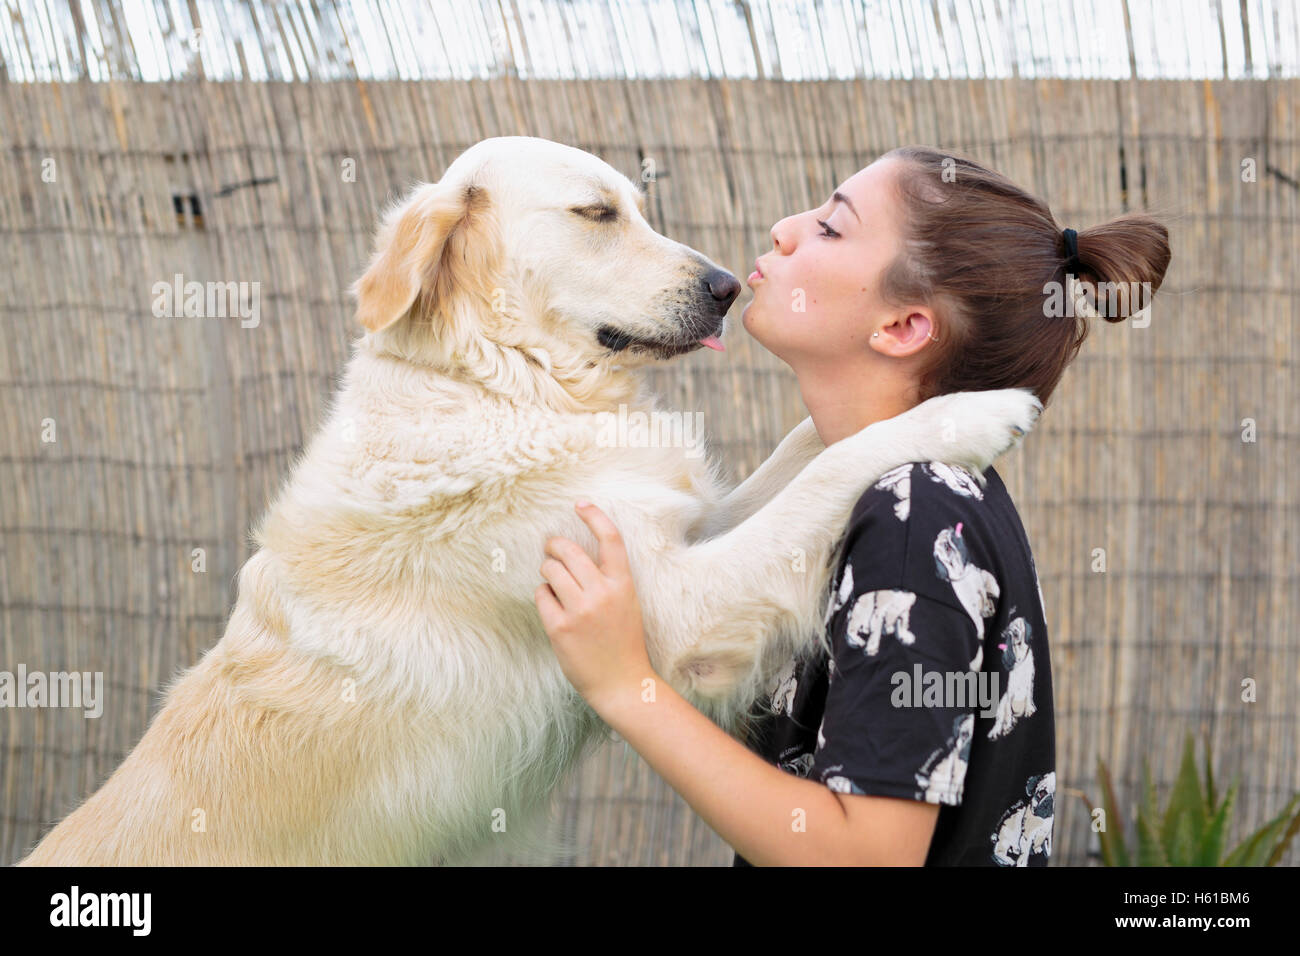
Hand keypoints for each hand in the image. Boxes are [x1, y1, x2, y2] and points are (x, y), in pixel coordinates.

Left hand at [534, 501, 655, 711]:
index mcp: (623, 584)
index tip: (581, 503)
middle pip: (569, 551)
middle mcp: (602, 593)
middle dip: (554, 545)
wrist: (622, 682)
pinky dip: (544, 596)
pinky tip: (553, 606)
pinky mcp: (560, 627)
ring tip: (553, 582)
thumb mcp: (626, 603)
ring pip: (550, 570)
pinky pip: (541, 595)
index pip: (610, 539)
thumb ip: (607, 579)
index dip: (594, 516)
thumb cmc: (623, 641)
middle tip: (551, 547)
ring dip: (547, 571)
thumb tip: (573, 555)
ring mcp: (580, 610)